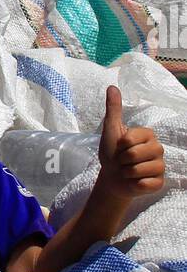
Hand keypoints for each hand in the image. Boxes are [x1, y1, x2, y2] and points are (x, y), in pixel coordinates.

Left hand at [96, 86, 164, 201]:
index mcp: (148, 135)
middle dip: (121, 160)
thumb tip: (112, 87)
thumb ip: (113, 109)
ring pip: (140, 170)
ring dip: (127, 173)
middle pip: (134, 155)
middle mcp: (158, 148)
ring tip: (127, 172)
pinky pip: (147, 184)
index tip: (119, 148)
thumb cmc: (112, 153)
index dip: (119, 146)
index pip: (129, 140)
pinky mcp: (159, 182)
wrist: (112, 177)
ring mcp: (160, 166)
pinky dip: (135, 185)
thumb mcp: (111, 130)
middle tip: (122, 162)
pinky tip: (135, 182)